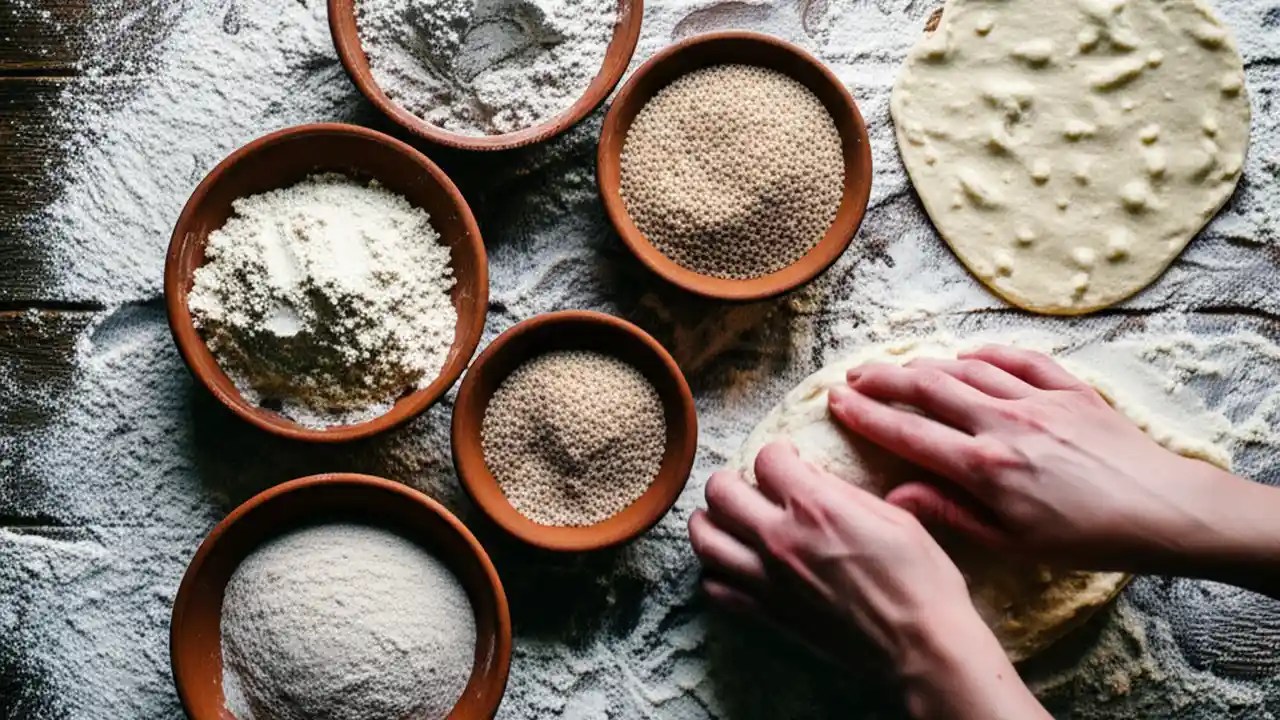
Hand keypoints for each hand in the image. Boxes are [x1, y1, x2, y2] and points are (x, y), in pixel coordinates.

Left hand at [690, 442, 1048, 719]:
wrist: (921, 648)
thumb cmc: (921, 581)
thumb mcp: (893, 517)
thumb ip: (842, 492)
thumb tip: (811, 475)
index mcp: (815, 508)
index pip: (765, 459)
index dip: (778, 454)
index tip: (788, 460)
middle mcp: (780, 539)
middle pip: (720, 492)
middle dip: (733, 479)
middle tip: (751, 486)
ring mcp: (767, 579)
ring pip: (705, 539)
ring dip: (712, 521)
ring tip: (730, 520)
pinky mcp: (767, 614)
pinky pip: (715, 588)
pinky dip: (716, 572)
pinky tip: (736, 565)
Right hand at [829, 345, 1276, 581]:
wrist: (1163, 510)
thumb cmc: (1087, 538)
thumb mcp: (1012, 543)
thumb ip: (949, 512)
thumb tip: (896, 494)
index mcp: (984, 466)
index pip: (908, 432)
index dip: (866, 414)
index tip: (837, 402)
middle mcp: (1003, 423)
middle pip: (928, 388)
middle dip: (883, 379)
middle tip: (853, 375)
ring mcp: (1037, 400)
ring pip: (966, 368)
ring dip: (926, 364)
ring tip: (900, 366)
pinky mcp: (1069, 389)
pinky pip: (1018, 359)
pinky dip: (986, 353)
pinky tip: (968, 354)